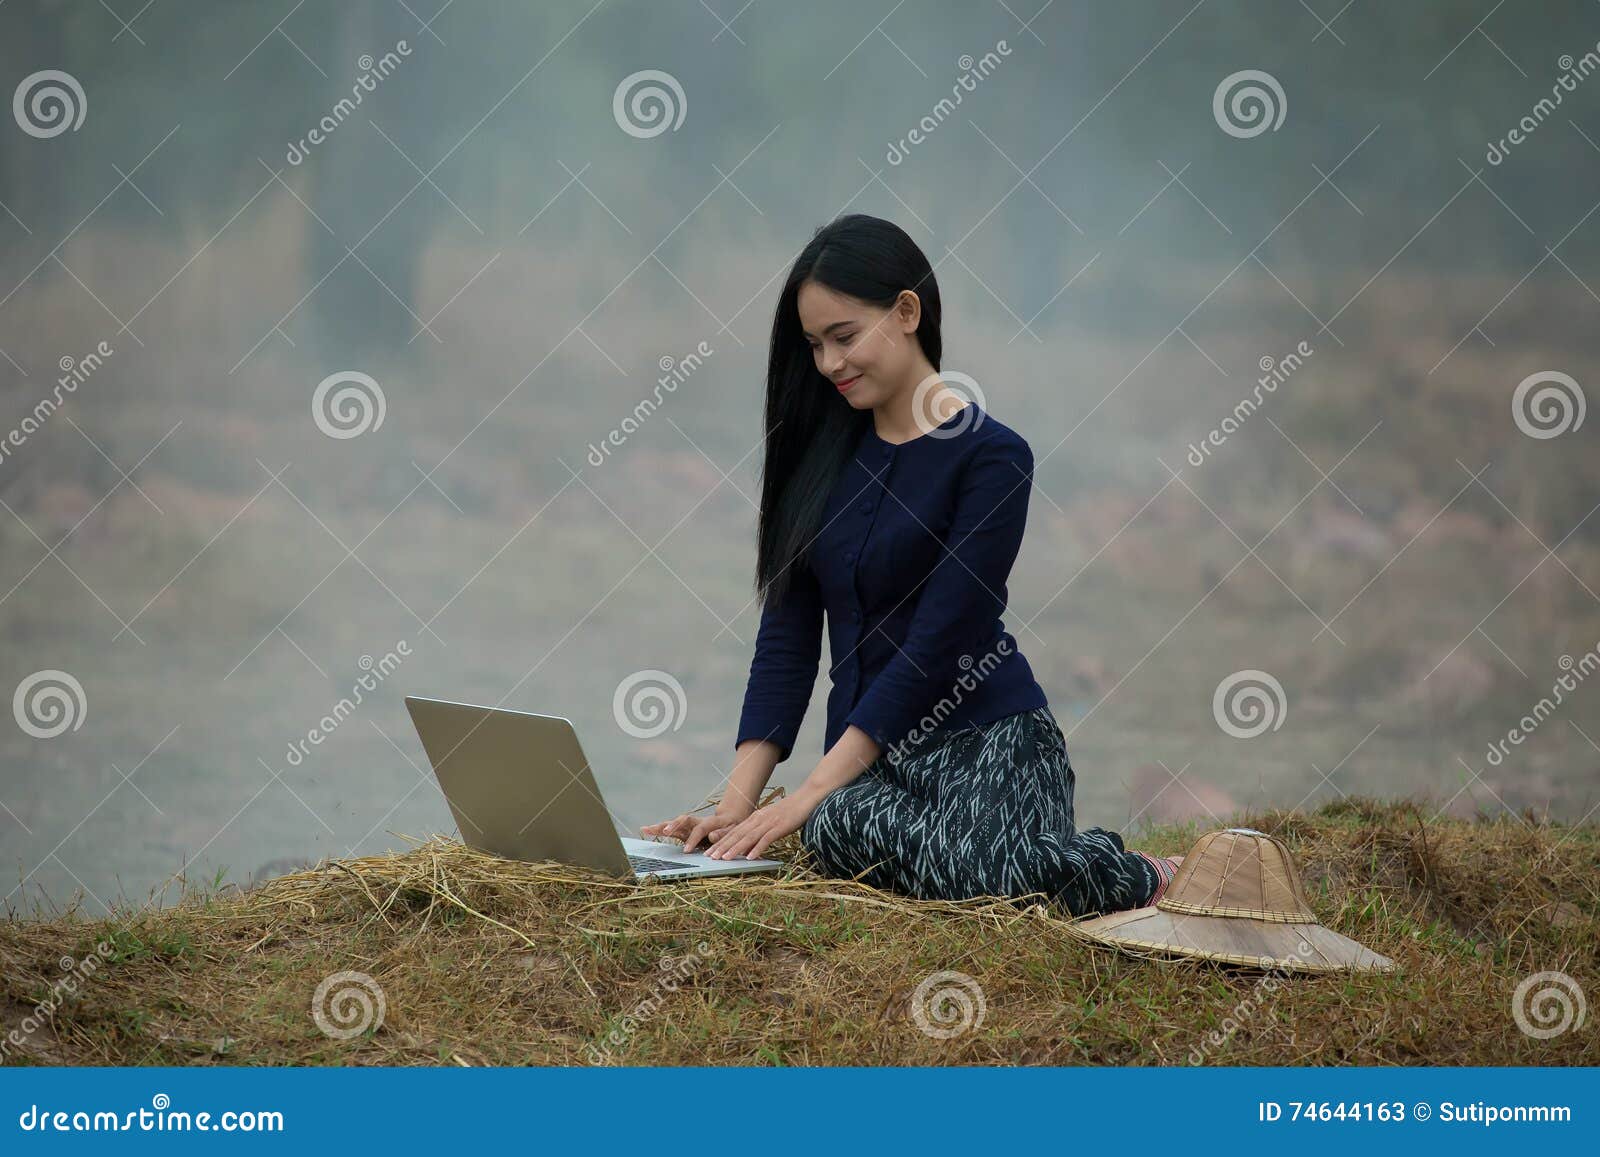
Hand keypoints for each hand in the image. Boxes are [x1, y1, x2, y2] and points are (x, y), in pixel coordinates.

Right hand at [641, 795, 756, 853]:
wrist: (732, 817)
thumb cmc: (735, 826)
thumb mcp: (734, 830)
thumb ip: (723, 834)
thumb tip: (712, 836)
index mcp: (710, 822)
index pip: (700, 829)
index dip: (693, 839)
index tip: (687, 851)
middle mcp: (697, 822)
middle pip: (683, 820)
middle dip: (673, 826)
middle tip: (664, 832)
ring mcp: (690, 826)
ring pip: (674, 824)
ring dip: (661, 826)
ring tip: (646, 829)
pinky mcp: (684, 831)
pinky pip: (671, 829)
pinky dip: (658, 829)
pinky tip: (646, 830)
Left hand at [703, 791, 816, 860]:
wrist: (806, 799)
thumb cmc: (790, 813)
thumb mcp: (771, 822)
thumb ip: (759, 834)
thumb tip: (747, 850)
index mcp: (755, 818)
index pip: (734, 832)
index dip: (721, 842)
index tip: (710, 853)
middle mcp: (759, 819)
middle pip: (737, 834)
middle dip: (723, 846)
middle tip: (710, 857)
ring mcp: (769, 822)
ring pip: (748, 837)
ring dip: (736, 848)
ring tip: (725, 859)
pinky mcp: (780, 826)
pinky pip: (767, 839)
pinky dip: (758, 848)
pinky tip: (751, 857)